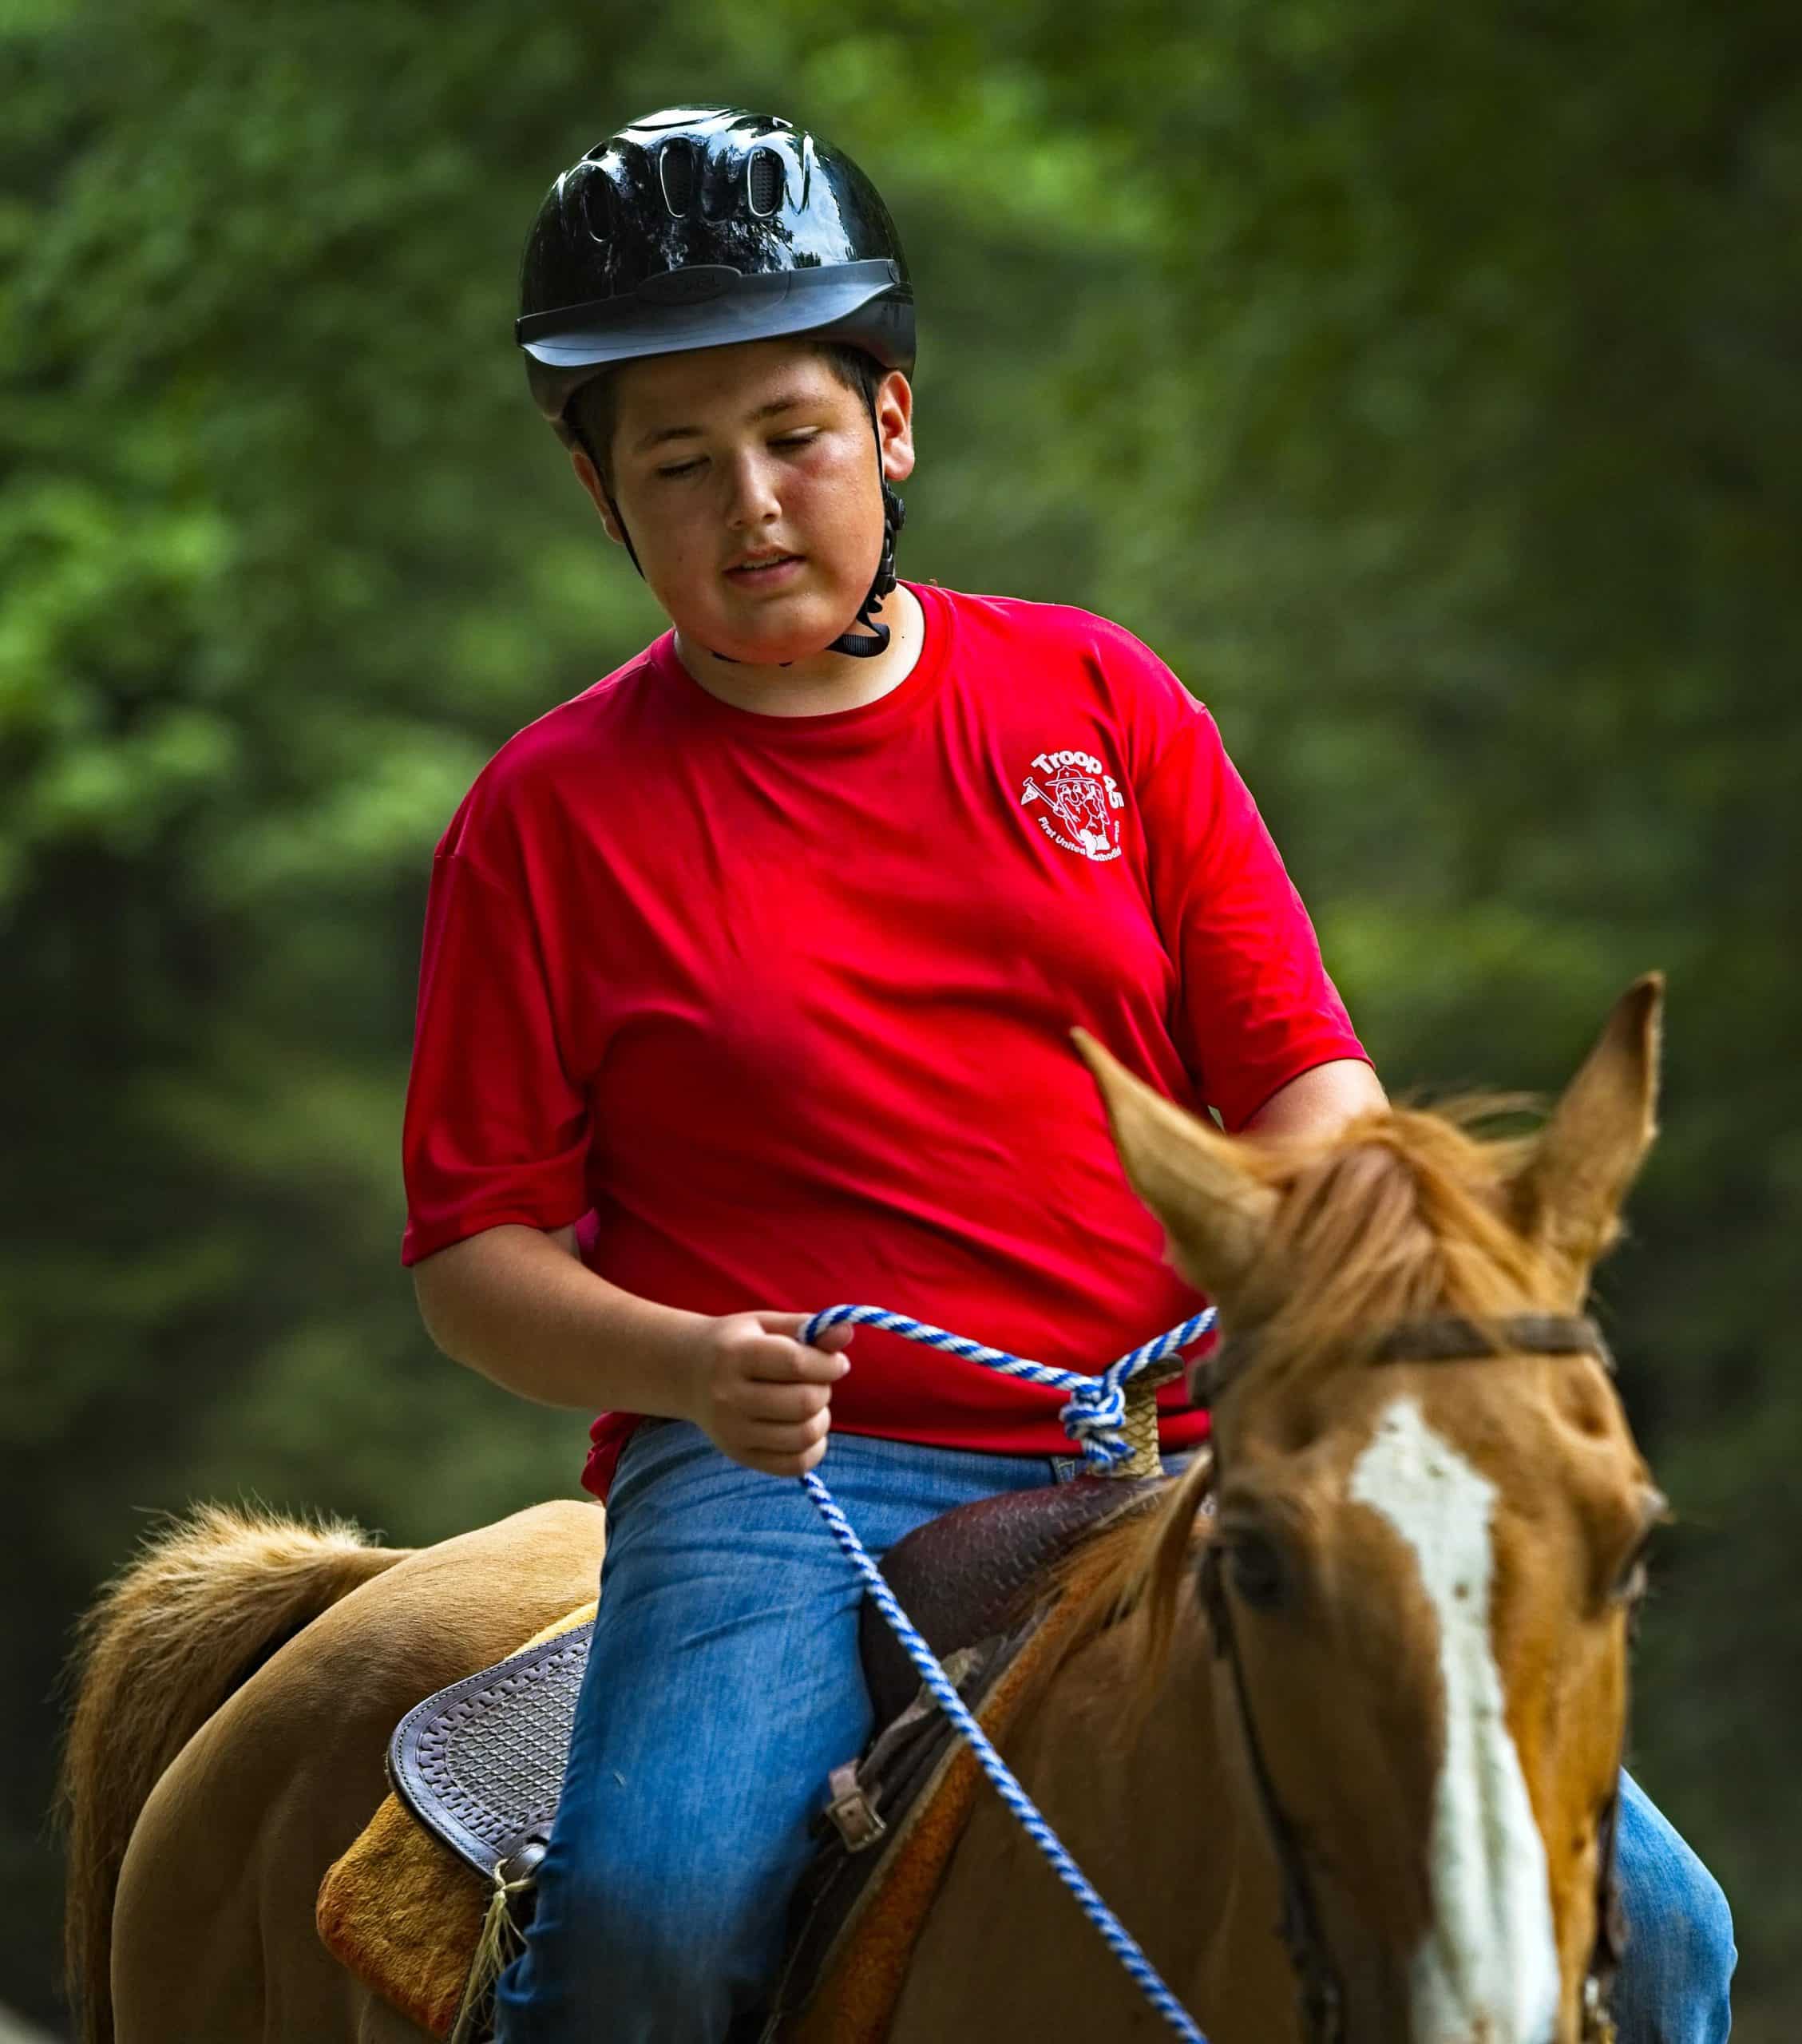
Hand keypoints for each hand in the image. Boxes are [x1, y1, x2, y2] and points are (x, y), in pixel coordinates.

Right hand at [680, 1310, 853, 1477]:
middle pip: (804, 1402)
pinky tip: (806, 1428)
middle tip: (818, 1382)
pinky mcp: (740, 1455)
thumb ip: (808, 1327)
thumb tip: (847, 1331)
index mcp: (736, 1355)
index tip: (836, 1362)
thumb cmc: (738, 1344)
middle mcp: (729, 1396)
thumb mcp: (767, 1325)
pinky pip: (794, 1464)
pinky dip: (813, 1448)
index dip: (829, 1364)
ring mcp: (732, 1431)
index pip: (797, 1364)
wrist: (687, 1373)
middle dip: (824, 1390)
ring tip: (811, 1404)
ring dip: (821, 1418)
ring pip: (803, 1435)